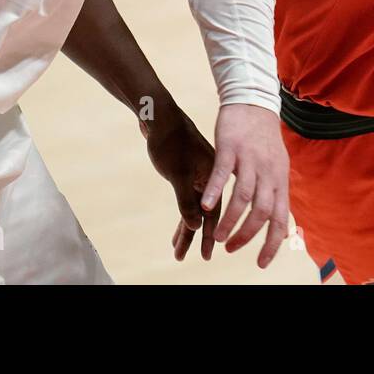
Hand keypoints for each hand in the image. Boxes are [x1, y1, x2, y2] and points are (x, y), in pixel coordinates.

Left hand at [140, 103, 218, 261]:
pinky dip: (183, 214)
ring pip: (194, 208)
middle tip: (188, 258)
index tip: (208, 255)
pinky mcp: (187, 172)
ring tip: (177, 249)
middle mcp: (210, 177)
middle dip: (195, 237)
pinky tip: (179, 224)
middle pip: (204, 213)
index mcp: (214, 176)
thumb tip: (195, 226)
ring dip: (185, 228)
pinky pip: (187, 200)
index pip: (214, 212)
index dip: (210, 235)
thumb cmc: (169, 142)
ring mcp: (198, 175)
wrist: (160, 116)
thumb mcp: (177, 174)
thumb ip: (186, 201)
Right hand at [200, 103, 290, 268]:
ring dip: (230, 220)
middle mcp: (268, 172)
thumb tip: (284, 230)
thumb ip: (278, 198)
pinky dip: (214, 191)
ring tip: (217, 237)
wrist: (253, 102)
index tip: (261, 264)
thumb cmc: (263, 140)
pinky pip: (222, 173)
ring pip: (243, 196)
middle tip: (231, 249)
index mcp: (279, 180)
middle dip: (247, 235)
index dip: (272, 243)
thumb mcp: (278, 169)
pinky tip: (206, 206)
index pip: (280, 218)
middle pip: (262, 211)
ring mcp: (249, 159)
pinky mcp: (231, 148)